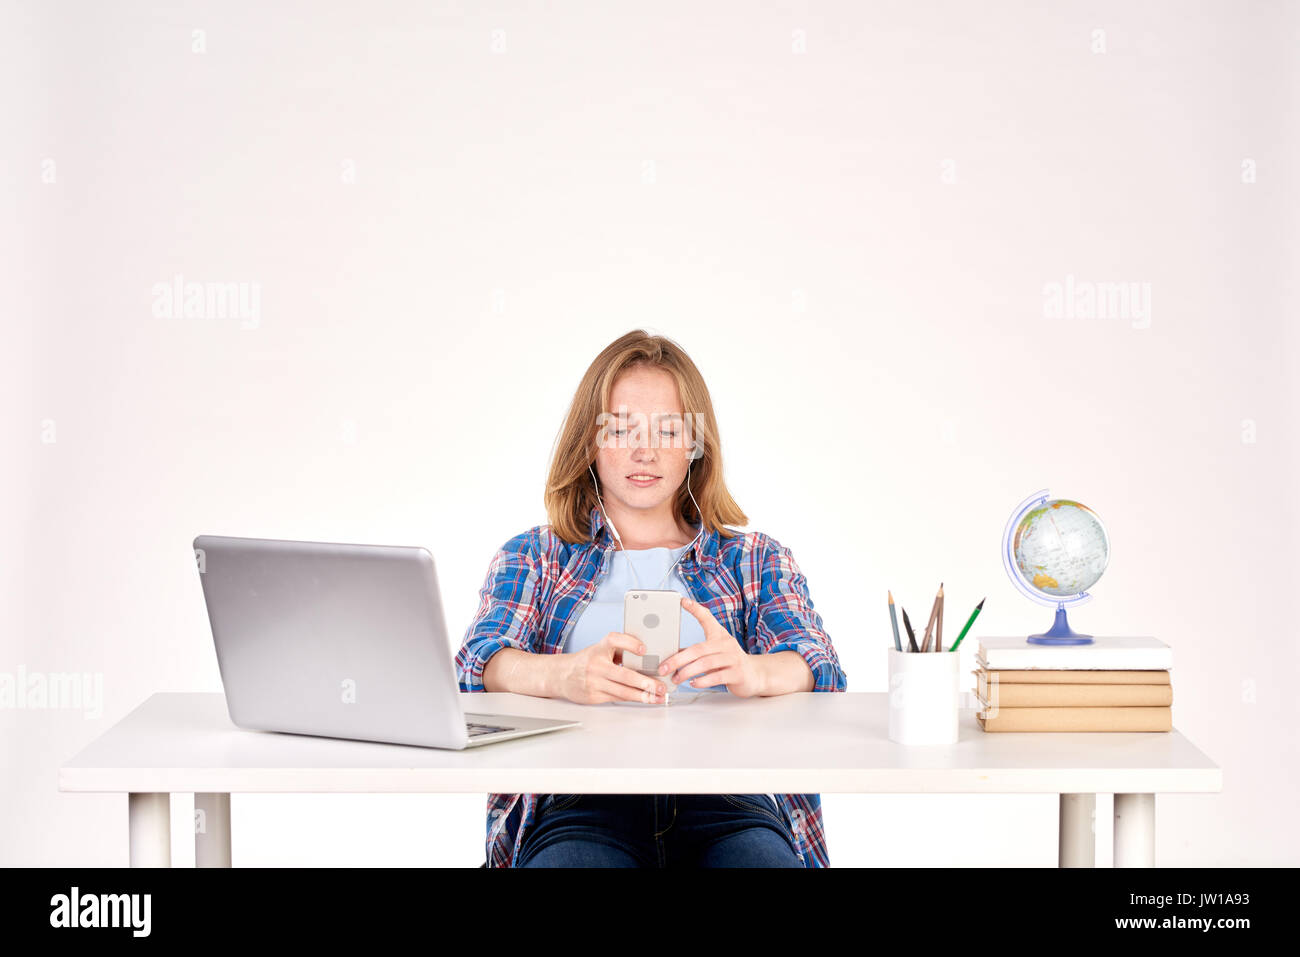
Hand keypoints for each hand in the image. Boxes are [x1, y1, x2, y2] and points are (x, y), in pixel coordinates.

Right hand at [550, 631, 668, 704]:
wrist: (560, 675)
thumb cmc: (586, 661)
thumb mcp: (599, 649)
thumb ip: (619, 650)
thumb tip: (646, 657)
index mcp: (598, 648)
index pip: (614, 640)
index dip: (630, 643)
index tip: (644, 649)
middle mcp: (595, 665)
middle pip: (624, 675)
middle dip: (646, 683)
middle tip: (660, 686)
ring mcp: (594, 682)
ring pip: (623, 691)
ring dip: (643, 696)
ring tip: (657, 697)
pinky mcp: (593, 696)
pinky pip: (617, 698)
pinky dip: (632, 699)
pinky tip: (643, 699)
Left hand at [660, 596, 765, 697]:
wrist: (756, 676)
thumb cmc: (730, 663)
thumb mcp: (714, 653)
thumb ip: (696, 653)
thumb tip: (671, 656)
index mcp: (719, 635)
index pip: (707, 618)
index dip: (695, 609)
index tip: (682, 601)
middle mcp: (727, 644)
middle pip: (698, 649)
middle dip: (677, 659)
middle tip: (663, 668)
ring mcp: (733, 658)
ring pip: (705, 663)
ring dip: (687, 672)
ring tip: (676, 679)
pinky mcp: (738, 674)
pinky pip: (717, 677)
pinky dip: (702, 681)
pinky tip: (693, 683)